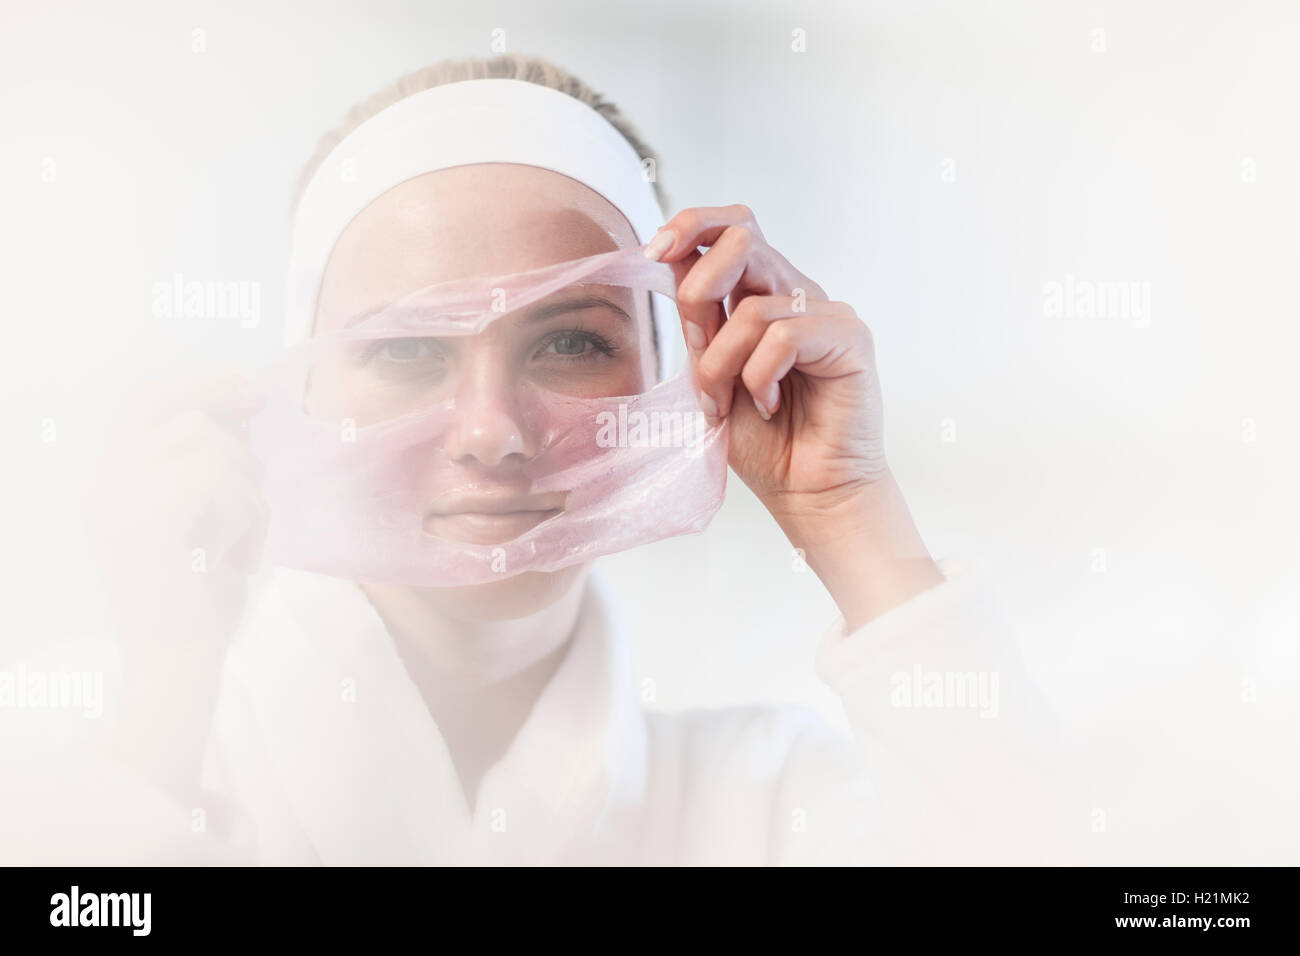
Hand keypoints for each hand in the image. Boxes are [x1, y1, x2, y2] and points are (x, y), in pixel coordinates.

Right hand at [81, 373, 267, 796]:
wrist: (175, 666)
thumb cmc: (196, 600)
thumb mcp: (200, 519)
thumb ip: (207, 465)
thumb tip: (240, 407)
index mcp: (104, 483)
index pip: (141, 403)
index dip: (195, 384)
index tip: (243, 384)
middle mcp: (99, 481)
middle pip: (167, 403)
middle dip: (220, 402)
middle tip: (260, 400)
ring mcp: (118, 493)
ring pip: (210, 445)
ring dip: (244, 489)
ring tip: (240, 542)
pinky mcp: (151, 510)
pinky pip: (220, 477)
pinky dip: (247, 515)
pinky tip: (239, 556)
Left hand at [648, 206, 943, 628]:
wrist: (808, 492)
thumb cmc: (764, 441)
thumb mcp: (711, 374)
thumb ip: (700, 325)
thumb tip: (672, 266)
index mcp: (762, 294)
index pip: (731, 229)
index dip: (690, 226)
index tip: (653, 253)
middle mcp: (796, 294)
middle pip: (742, 238)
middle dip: (698, 286)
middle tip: (692, 339)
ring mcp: (827, 313)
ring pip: (753, 307)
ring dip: (721, 363)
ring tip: (727, 403)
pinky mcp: (850, 338)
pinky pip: (784, 337)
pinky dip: (760, 377)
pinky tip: (769, 405)